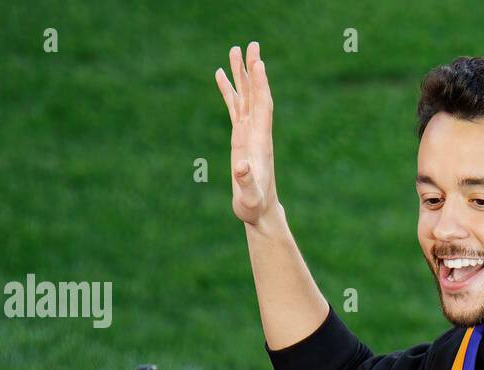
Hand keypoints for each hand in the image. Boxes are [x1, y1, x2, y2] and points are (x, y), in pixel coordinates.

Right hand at [214, 41, 280, 226]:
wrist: (258, 212)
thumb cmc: (254, 206)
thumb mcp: (249, 196)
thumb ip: (245, 181)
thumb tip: (240, 166)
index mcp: (260, 141)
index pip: (262, 105)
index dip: (261, 84)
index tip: (258, 61)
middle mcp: (257, 132)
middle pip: (256, 94)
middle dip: (253, 69)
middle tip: (250, 44)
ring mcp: (249, 133)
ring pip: (245, 97)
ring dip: (241, 75)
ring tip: (234, 50)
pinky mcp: (241, 137)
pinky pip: (235, 108)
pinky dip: (229, 91)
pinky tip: (221, 75)